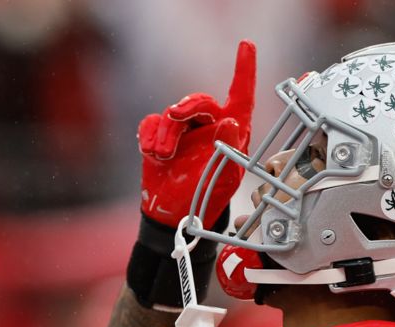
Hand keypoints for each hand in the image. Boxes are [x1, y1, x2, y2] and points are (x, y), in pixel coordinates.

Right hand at [139, 40, 255, 227]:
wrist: (175, 212)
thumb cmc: (207, 195)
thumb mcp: (226, 178)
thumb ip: (230, 150)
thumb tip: (231, 121)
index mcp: (232, 131)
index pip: (240, 95)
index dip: (244, 70)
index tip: (246, 46)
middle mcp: (208, 125)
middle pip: (199, 101)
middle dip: (186, 108)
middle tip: (175, 117)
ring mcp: (183, 130)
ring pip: (171, 114)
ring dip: (166, 134)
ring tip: (162, 156)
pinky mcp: (159, 136)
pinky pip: (150, 124)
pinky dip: (148, 138)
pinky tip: (151, 154)